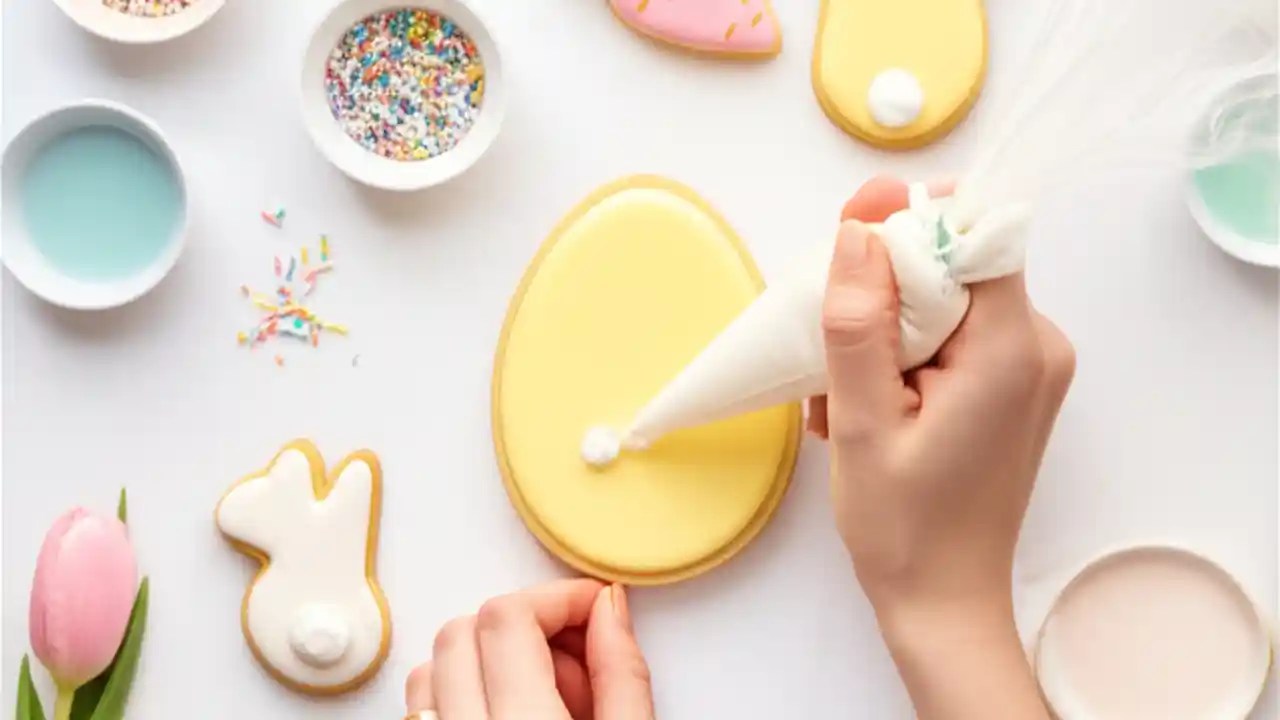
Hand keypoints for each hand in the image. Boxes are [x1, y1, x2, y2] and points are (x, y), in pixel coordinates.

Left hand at [404, 579, 653, 719]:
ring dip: (486, 662)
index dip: (558, 598)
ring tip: (543, 695)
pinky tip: (509, 716)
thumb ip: (623, 679)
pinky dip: (460, 696)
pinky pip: (422, 708)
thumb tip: (610, 611)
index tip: (593, 609)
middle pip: (463, 632)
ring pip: (434, 668)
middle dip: (524, 626)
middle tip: (576, 658)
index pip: (509, 618)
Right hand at [813, 177, 1073, 718]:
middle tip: (828, 343)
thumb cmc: (904, 528)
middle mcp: (1038, 346)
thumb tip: (858, 233)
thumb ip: (859, 323)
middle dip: (885, 289)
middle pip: (958, 265)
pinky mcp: (1013, 385)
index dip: (915, 222)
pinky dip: (904, 356)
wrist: (944, 603)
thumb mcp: (861, 423)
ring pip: (947, 300)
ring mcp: (1030, 367)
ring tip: (842, 395)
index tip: (853, 234)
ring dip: (886, 330)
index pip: (979, 235)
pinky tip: (867, 406)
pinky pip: (953, 336)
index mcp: (1011, 350)